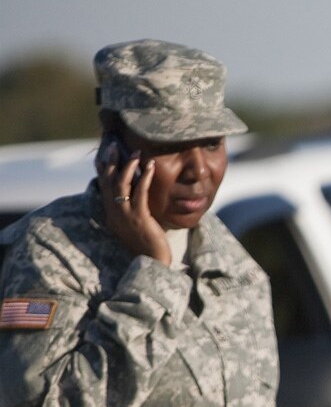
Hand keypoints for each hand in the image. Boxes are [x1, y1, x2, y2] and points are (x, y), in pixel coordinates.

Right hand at [98, 146, 168, 263]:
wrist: (151, 261)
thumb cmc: (145, 242)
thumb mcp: (133, 222)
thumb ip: (130, 208)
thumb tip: (134, 193)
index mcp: (111, 212)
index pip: (103, 186)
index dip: (103, 169)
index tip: (104, 153)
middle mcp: (114, 212)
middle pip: (109, 182)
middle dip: (111, 162)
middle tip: (115, 145)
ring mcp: (125, 215)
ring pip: (122, 185)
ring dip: (129, 166)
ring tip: (137, 153)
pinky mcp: (139, 217)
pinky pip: (140, 193)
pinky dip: (144, 178)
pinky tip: (151, 167)